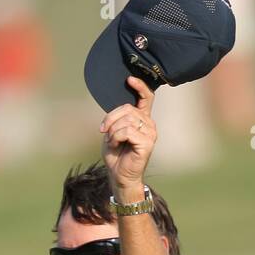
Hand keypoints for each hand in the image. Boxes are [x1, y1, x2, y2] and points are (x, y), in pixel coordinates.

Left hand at [99, 76, 156, 190]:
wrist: (119, 175)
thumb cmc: (116, 155)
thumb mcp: (113, 131)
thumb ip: (116, 118)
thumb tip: (114, 111)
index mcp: (142, 119)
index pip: (147, 97)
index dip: (140, 86)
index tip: (129, 79)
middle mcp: (149, 123)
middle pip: (127, 108)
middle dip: (111, 118)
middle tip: (104, 131)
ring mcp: (150, 133)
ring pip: (126, 120)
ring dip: (113, 130)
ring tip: (111, 141)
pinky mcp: (147, 142)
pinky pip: (127, 131)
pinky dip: (116, 137)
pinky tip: (116, 144)